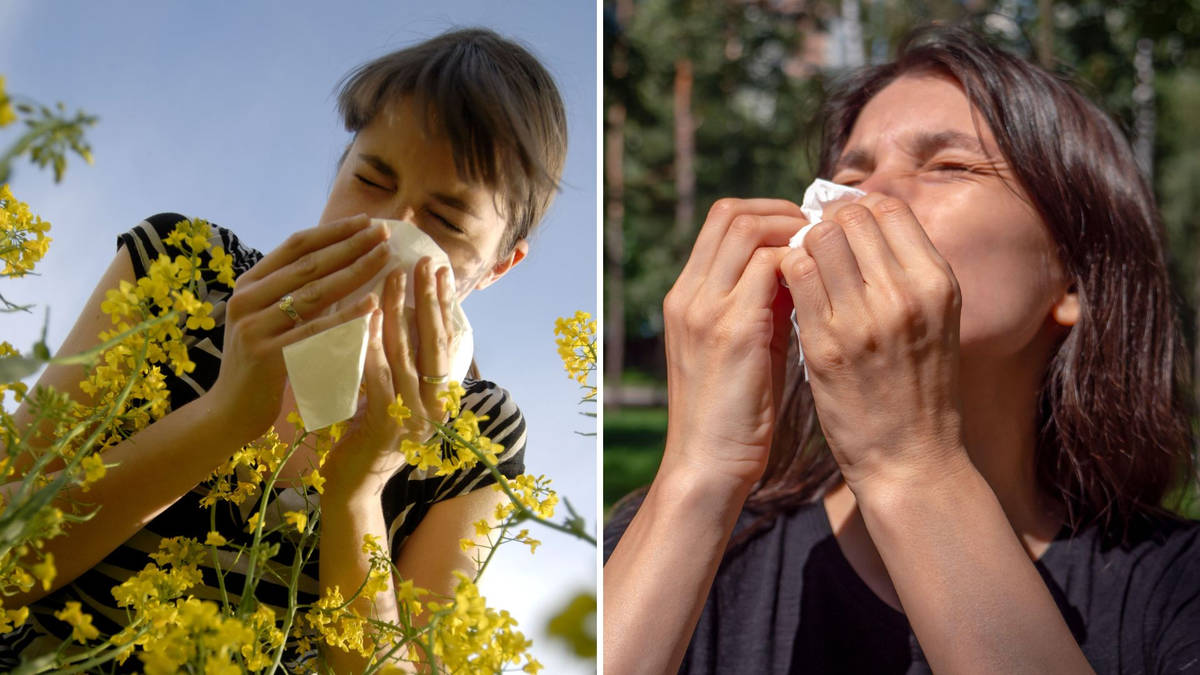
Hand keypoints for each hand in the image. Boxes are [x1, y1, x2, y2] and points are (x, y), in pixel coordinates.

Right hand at [206, 214, 389, 442]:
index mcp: (249, 283)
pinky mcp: (266, 354)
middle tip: (385, 233)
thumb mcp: (269, 317)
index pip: (296, 246)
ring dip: (354, 272)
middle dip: (350, 245)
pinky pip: (315, 331)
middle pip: (309, 264)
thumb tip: (340, 258)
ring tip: (385, 258)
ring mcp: (254, 326)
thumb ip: (292, 291)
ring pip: (314, 292)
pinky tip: (371, 303)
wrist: (231, 410)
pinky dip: (345, 315)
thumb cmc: (261, 362)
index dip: (333, 231)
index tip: (367, 221)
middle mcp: (247, 298)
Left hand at [321, 258, 455, 499]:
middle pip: (434, 342)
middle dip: (428, 298)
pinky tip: (363, 318)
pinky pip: (378, 376)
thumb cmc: (367, 437)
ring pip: (406, 354)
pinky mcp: (386, 427)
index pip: (448, 341)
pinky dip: (370, 345)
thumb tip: (403, 315)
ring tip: (392, 278)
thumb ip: (403, 365)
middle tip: (422, 261)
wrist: (352, 489)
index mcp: (442, 397)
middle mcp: (436, 407)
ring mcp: (414, 418)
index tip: (440, 269)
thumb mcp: (393, 396)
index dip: (444, 304)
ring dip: (399, 312)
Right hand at [659, 198, 806, 494]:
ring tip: (824, 257)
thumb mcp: (740, 347)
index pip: (721, 220)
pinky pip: (769, 268)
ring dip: (794, 234)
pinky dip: (800, 265)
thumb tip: (800, 270)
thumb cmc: (732, 414)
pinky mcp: (732, 330)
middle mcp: (689, 294)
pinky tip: (824, 286)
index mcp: (685, 296)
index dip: (767, 214)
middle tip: (821, 235)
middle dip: (783, 213)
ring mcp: (706, 309)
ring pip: (748, 230)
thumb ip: (760, 306)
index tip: (804, 232)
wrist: (707, 465)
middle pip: (731, 213)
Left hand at [779, 193, 965, 492]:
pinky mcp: (825, 344)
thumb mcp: (933, 321)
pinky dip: (784, 274)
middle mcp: (906, 293)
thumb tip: (866, 220)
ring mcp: (864, 318)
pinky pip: (794, 276)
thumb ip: (907, 272)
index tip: (839, 229)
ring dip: (802, 248)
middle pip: (850, 218)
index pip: (888, 209)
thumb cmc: (917, 389)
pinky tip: (785, 293)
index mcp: (936, 282)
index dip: (856, 210)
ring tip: (799, 272)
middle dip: (825, 226)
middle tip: (812, 251)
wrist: (911, 460)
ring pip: (818, 240)